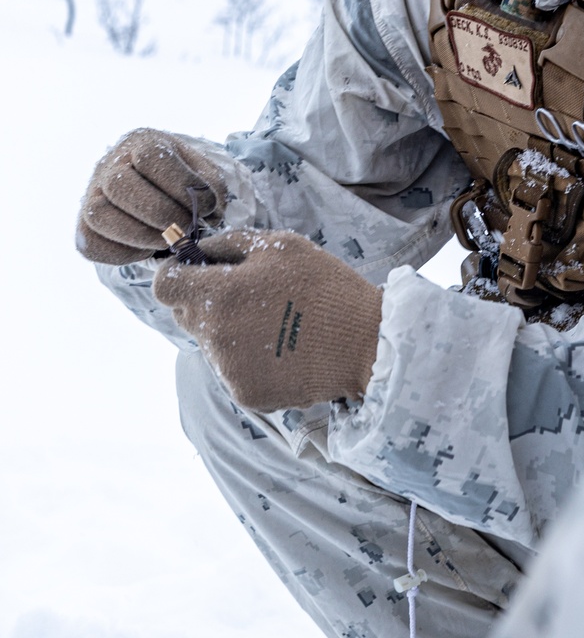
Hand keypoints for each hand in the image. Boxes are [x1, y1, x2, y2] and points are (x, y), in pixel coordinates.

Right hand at [77, 128, 225, 265]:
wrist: (158, 195)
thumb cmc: (183, 183)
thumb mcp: (203, 174)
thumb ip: (211, 186)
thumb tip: (206, 209)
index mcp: (142, 143)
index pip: (150, 157)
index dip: (181, 185)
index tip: (205, 206)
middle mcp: (110, 165)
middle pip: (119, 186)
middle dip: (159, 213)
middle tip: (186, 227)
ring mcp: (92, 195)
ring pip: (99, 216)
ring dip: (141, 236)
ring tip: (168, 240)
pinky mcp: (85, 226)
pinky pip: (91, 244)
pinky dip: (122, 254)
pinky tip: (146, 248)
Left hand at [152, 229, 381, 411]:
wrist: (364, 344)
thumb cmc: (325, 286)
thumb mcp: (282, 246)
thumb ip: (230, 243)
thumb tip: (196, 250)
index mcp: (219, 295)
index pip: (164, 285)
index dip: (177, 275)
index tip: (198, 273)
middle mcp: (214, 336)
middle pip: (186, 316)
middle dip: (207, 303)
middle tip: (251, 298)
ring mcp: (227, 370)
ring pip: (210, 344)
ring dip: (230, 333)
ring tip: (275, 326)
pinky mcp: (244, 394)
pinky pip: (232, 371)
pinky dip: (249, 361)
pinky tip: (282, 350)